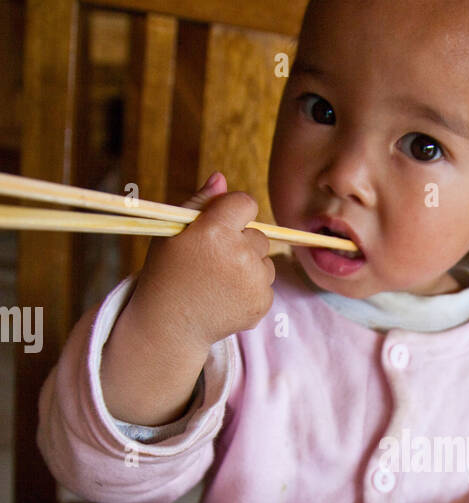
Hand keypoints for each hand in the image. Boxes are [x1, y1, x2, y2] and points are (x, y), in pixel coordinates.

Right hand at [132, 172, 275, 353]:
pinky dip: (251, 290)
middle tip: (213, 261)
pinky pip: (267, 284)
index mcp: (215, 231)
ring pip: (266, 260)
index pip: (246, 203)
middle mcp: (239, 254)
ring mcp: (253, 281)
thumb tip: (222, 177)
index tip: (221, 226)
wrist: (170, 325)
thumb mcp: (174, 232)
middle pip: (259, 235)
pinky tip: (226, 297)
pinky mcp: (262, 302)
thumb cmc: (167, 273)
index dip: (234, 213)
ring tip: (219, 281)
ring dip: (249, 266)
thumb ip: (200, 202)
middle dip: (240, 244)